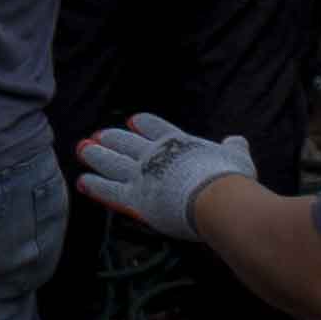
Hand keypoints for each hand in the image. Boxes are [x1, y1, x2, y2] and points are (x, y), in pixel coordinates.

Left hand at [71, 115, 246, 241]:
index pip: (156, 127)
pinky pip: (109, 190)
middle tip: (97, 135)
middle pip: (126, 142)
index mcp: (177, 142)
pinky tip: (83, 181)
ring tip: (82, 149)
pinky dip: (95, 185)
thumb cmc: (230, 178)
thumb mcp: (236, 157)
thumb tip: (238, 139)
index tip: (133, 121)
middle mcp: (154, 154)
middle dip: (111, 138)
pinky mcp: (134, 197)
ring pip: (112, 161)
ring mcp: (141, 174)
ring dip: (96, 155)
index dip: (143, 124)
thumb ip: (234, 148)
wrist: (216, 199)